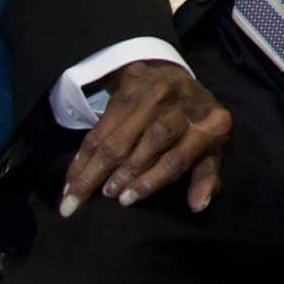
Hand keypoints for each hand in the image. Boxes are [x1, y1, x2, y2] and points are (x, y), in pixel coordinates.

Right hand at [61, 59, 231, 216]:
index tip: (126, 200)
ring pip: (118, 138)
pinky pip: (100, 129)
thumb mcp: (212, 148)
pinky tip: (72, 176)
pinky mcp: (127, 92)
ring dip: (92, 169)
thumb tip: (198, 207)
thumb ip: (206, 178)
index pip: (178, 157)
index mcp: (210, 124)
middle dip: (118, 176)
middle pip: (148, 145)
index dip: (152, 180)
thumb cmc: (195, 123)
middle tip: (97, 200)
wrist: (174, 76)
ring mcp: (153, 96)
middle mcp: (181, 106)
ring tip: (73, 196)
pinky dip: (83, 156)